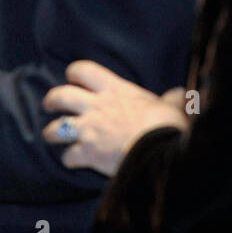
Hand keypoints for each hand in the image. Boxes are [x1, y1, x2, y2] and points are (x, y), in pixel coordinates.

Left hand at [42, 61, 189, 175]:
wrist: (160, 154)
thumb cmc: (168, 127)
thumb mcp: (172, 108)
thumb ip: (172, 101)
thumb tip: (181, 94)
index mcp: (114, 91)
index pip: (84, 70)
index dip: (75, 73)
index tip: (73, 78)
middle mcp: (96, 107)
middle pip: (60, 96)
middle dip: (52, 100)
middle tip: (50, 104)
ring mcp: (88, 130)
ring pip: (56, 127)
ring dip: (51, 132)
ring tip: (50, 135)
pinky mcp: (88, 153)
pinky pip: (69, 156)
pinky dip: (68, 159)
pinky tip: (71, 162)